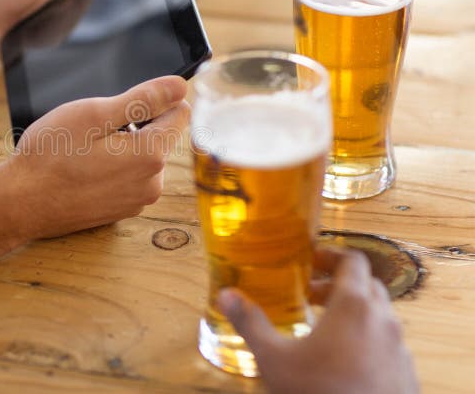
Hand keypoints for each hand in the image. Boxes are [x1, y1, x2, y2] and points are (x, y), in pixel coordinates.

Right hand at [2, 75, 188, 241]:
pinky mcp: (121, 211)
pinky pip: (128, 179)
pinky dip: (112, 170)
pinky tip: (83, 170)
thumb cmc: (50, 156)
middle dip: (135, 126)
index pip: (180, 113)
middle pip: (161, 137)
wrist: (19, 203)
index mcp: (150, 155)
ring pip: (143, 158)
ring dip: (122, 148)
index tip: (123, 106)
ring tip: (85, 152)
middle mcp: (152, 183)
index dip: (154, 100)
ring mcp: (136, 201)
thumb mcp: (94, 115)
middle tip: (94, 131)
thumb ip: (143, 100)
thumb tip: (180, 87)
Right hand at [217, 248, 418, 393]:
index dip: (330, 254)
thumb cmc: (317, 392)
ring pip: (380, 316)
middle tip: (309, 297)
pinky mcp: (407, 374)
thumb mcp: (274, 359)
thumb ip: (250, 323)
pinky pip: (388, 345)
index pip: (352, 260)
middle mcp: (385, 320)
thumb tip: (226, 294)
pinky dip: (368, 341)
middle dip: (338, 285)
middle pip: (367, 285)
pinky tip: (344, 364)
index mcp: (354, 306)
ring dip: (354, 314)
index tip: (309, 262)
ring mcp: (401, 348)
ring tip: (324, 332)